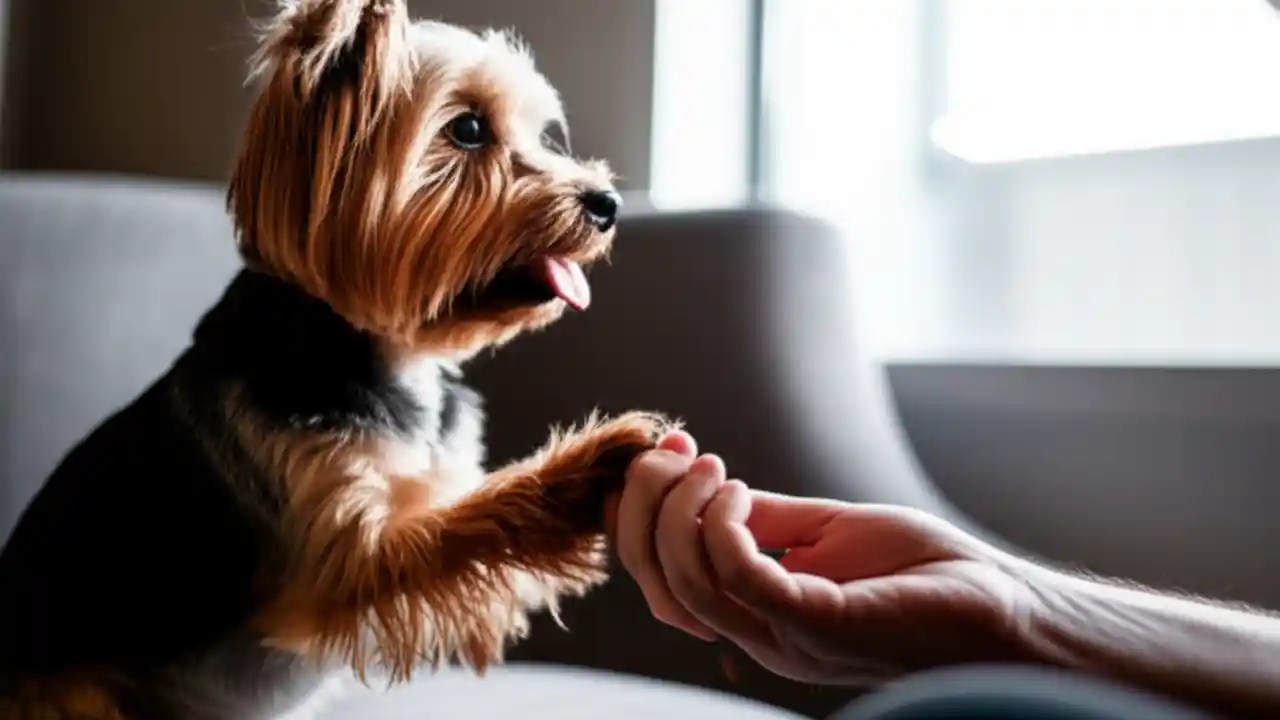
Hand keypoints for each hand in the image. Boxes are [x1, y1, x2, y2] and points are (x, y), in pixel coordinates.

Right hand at [609, 433, 1037, 684]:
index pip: (659, 578)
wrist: (1008, 611)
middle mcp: (759, 634)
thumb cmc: (929, 574)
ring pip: (685, 576)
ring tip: (714, 467)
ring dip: (682, 507)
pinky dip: (723, 522)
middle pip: (656, 577)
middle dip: (644, 504)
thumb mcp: (828, 531)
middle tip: (673, 451)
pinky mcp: (817, 624)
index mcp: (757, 615)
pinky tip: (740, 489)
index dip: (643, 510)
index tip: (669, 448)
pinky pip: (737, 572)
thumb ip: (767, 521)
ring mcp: (785, 635)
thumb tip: (710, 491)